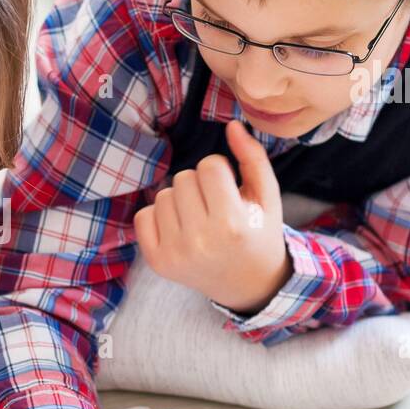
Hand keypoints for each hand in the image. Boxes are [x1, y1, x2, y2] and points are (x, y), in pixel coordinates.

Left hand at [134, 118, 291, 313]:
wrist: (249, 283)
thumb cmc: (258, 232)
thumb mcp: (267, 196)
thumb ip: (253, 157)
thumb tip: (233, 126)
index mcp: (231, 223)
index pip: (209, 166)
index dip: (220, 171)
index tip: (230, 189)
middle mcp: (200, 241)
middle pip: (183, 177)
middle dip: (199, 185)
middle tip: (215, 206)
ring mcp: (175, 253)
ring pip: (163, 195)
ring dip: (180, 200)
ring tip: (200, 218)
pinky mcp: (157, 261)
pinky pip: (143, 215)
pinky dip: (159, 217)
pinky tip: (180, 229)